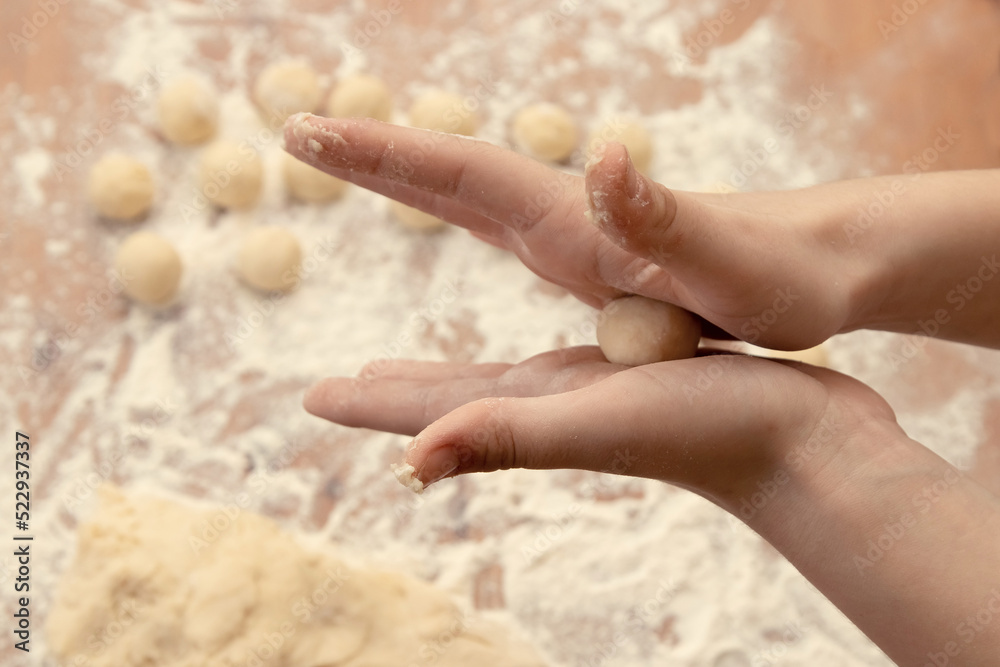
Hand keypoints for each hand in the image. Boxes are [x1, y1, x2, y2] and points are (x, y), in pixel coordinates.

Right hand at [284, 114, 870, 349]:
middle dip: (372, 150)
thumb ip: (665, 217)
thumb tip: (608, 157)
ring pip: (468, 192)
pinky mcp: (588, 255)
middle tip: (298, 129)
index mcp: (578, 221)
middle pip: (451, 172)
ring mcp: (574, 232)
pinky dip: (446, 204)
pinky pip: (496, 223)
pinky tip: (437, 207)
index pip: (464, 174)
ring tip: (342, 154)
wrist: (822, 264)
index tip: (311, 131)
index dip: (386, 155)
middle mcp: (566, 215)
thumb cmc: (780, 275)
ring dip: (400, 169)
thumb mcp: (726, 263)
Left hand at [305, 347, 999, 666]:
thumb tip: (410, 462)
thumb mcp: (596, 421)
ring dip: (444, 380)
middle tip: (340, 387)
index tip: (312, 397)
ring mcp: (592, 395)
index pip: (428, 415)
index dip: (367, 405)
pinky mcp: (634, 375)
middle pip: (450, 401)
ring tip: (407, 371)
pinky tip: (527, 358)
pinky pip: (554, 363)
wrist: (804, 439)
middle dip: (392, 393)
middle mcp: (553, 410)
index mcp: (533, 418)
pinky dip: (518, 363)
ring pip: (495, 383)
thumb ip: (505, 437)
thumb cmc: (710, 430)